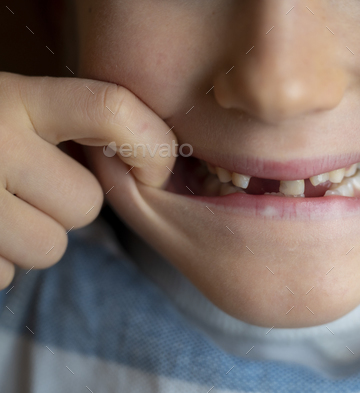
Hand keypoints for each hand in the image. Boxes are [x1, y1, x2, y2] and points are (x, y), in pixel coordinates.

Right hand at [0, 72, 175, 287]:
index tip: (155, 168)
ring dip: (32, 237)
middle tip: (29, 187)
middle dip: (66, 205)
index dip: (151, 144)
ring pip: (50, 248)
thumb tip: (147, 159)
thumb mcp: (14, 107)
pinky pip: (5, 275)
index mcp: (14, 98)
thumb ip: (69, 122)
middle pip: (85, 204)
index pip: (112, 109)